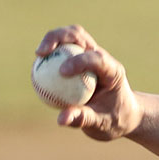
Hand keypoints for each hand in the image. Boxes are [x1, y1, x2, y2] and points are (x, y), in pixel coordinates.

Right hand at [35, 26, 142, 141]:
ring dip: (52, 39)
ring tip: (38, 54)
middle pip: (80, 36)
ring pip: (70, 37)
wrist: (121, 115)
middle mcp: (101, 57)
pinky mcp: (79, 58)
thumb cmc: (114, 120)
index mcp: (112, 71)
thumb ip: (83, 119)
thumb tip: (60, 119)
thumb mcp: (102, 123)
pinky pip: (62, 51)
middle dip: (59, 37)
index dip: (79, 61)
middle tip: (42, 52)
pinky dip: (49, 54)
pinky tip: (37, 66)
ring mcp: (89, 55)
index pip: (97, 58)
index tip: (62, 72)